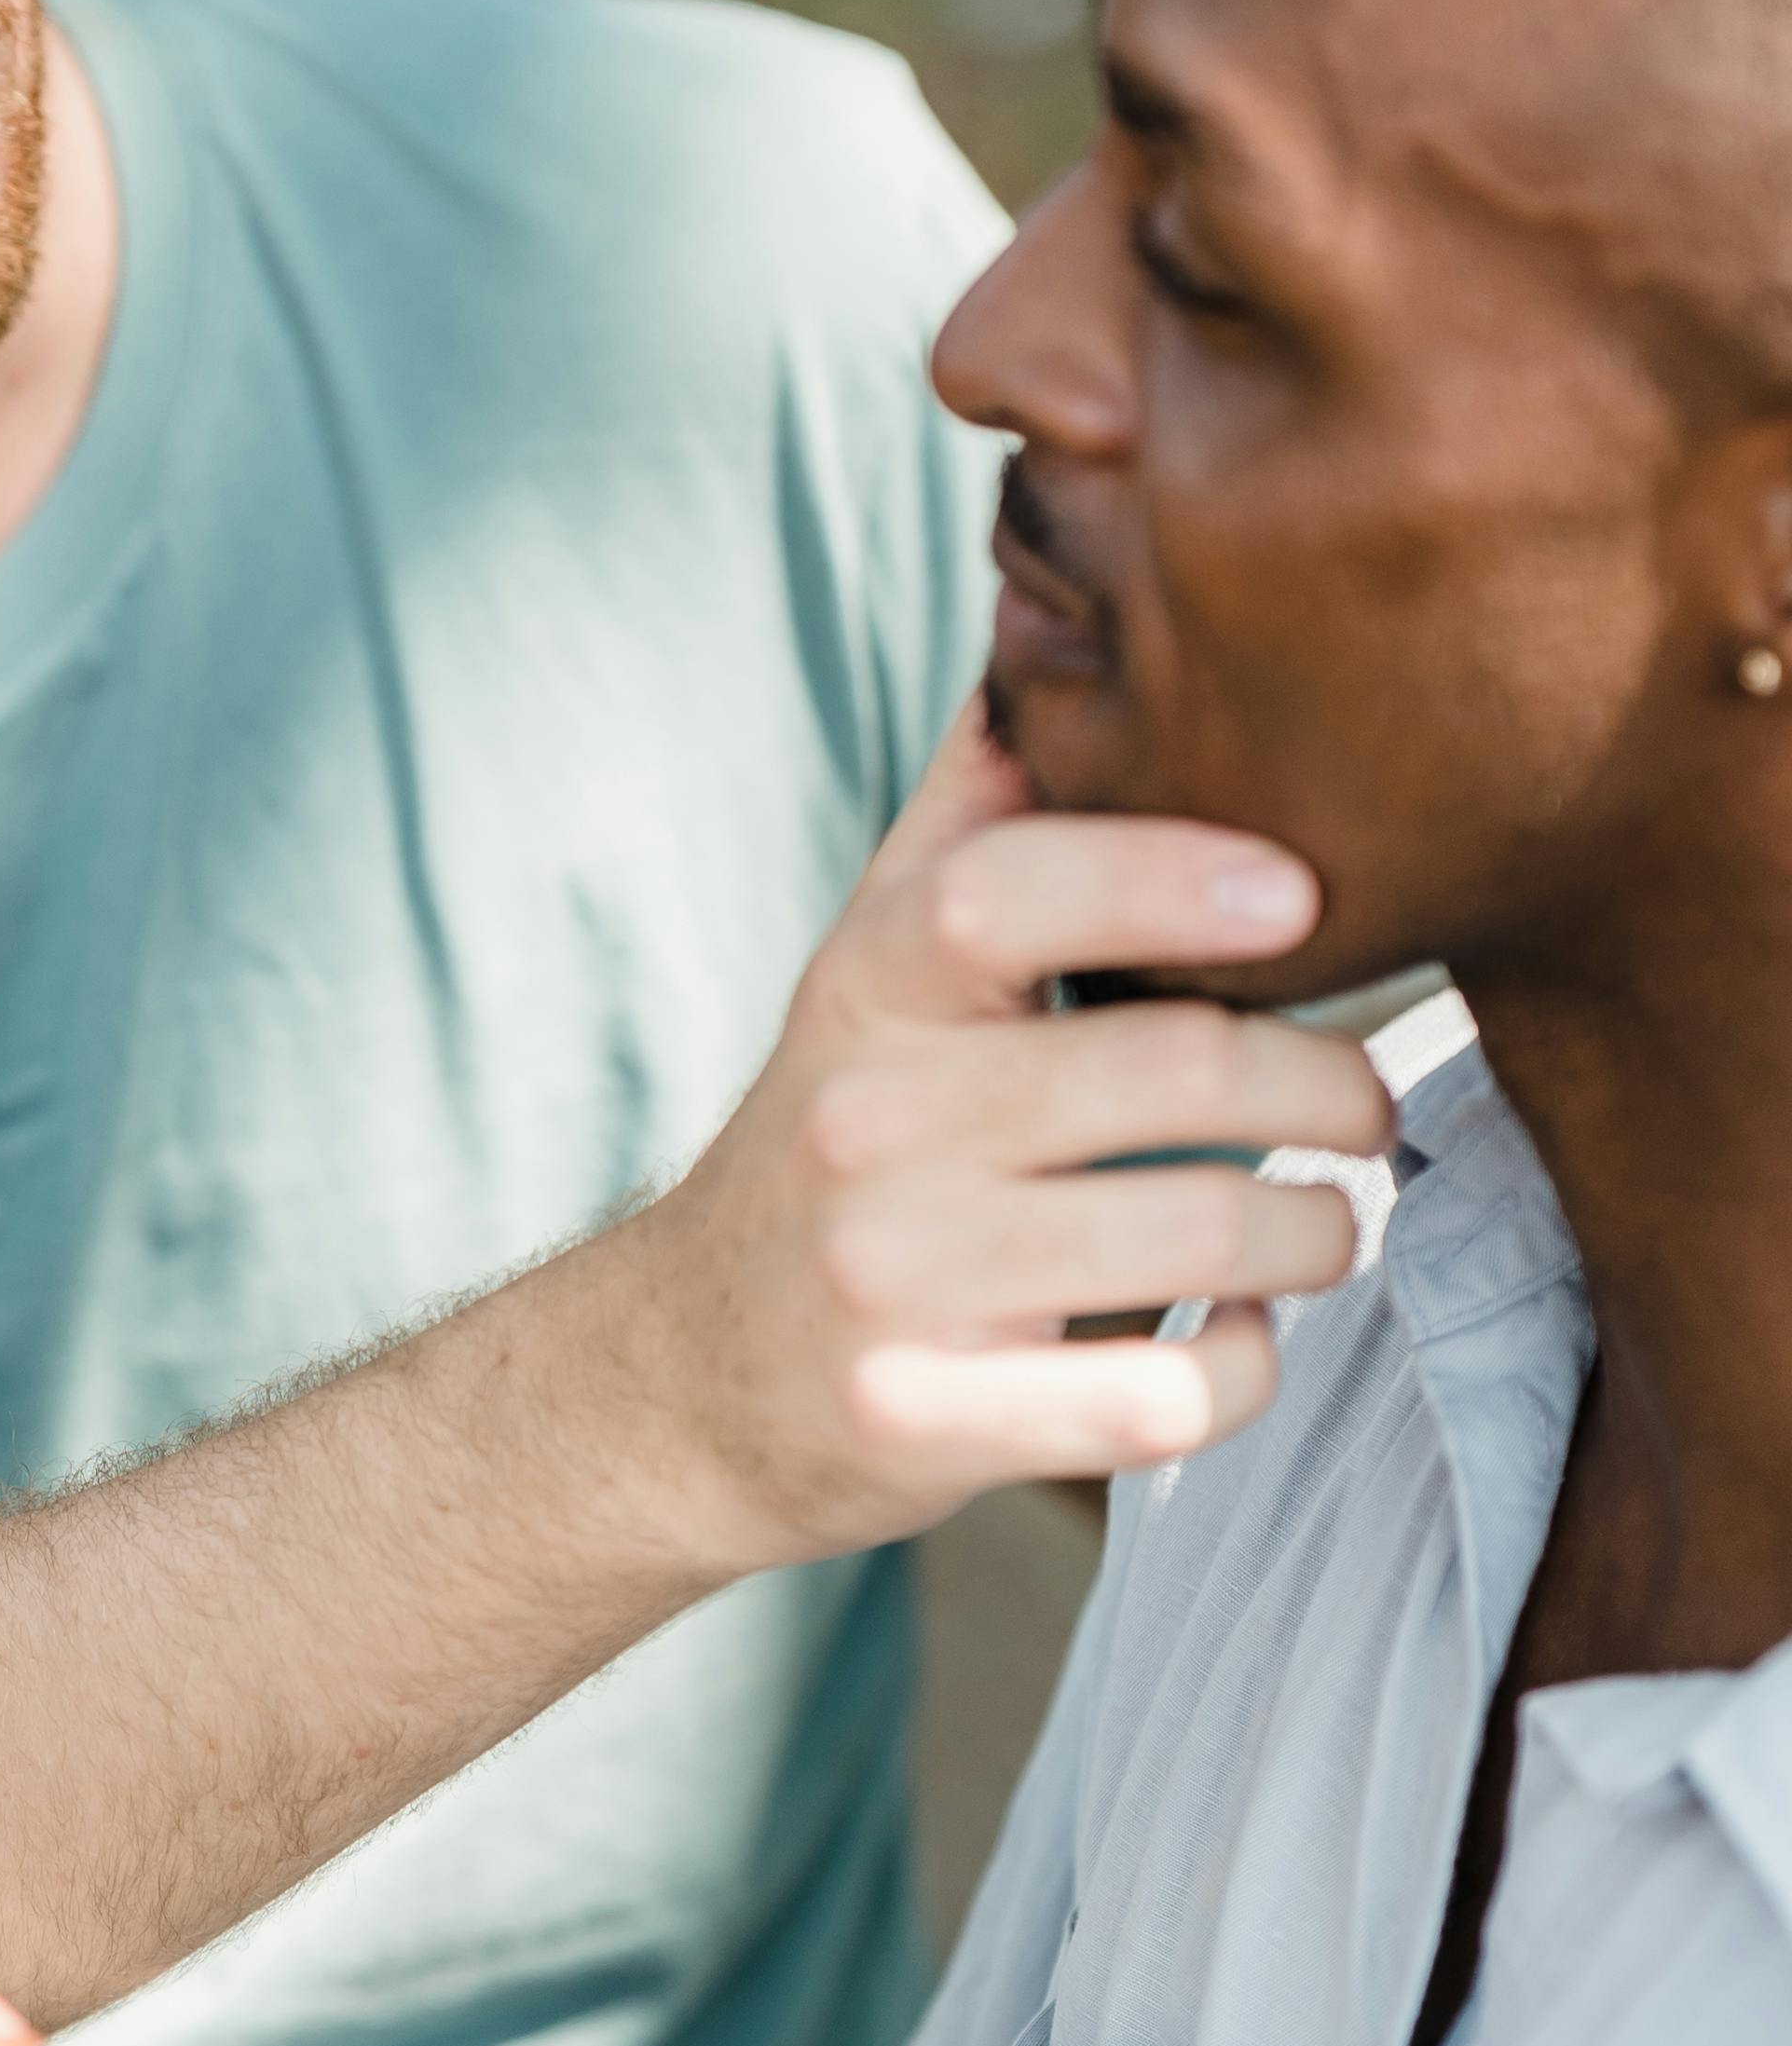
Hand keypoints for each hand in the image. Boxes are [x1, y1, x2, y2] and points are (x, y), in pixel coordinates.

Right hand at [605, 707, 1396, 1546]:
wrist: (677, 1376)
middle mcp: (866, 1120)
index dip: (1168, 875)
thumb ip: (969, 815)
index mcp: (868, 985)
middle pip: (1175, 1071)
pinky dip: (1241, 1367)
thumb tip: (1056, 624)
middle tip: (1369, 1103)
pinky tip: (1231, 1337)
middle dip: (1335, 1084)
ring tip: (1323, 1225)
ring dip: (1318, 1232)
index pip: (1008, 891)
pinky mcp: (924, 1421)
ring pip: (1206, 1233)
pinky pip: (1163, 1397)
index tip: (1299, 895)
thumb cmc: (836, 1138)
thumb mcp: (866, 967)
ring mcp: (890, 1278)